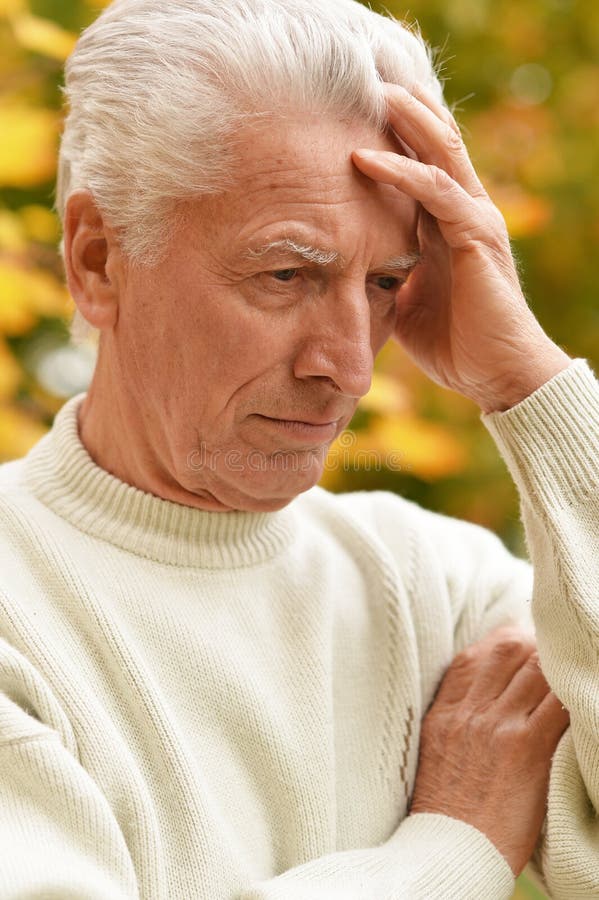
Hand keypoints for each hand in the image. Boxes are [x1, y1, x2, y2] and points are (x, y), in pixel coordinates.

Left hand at [352, 84, 570, 412]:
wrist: (498, 376)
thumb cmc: (455, 344)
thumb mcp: (406, 303)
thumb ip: (386, 277)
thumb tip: (346, 273)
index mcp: (448, 225)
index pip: (423, 164)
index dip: (395, 134)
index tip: (354, 113)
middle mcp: (465, 211)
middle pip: (435, 142)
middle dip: (403, 109)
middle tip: (364, 80)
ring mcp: (474, 220)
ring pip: (440, 152)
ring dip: (404, 120)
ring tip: (369, 93)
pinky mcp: (476, 237)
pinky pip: (436, 192)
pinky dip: (400, 172)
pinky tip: (365, 159)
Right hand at [409, 625, 569, 876]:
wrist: (450, 849)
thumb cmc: (445, 806)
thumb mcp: (435, 748)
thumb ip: (455, 715)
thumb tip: (482, 694)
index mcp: (445, 711)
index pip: (475, 654)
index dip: (503, 642)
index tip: (521, 646)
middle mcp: (470, 711)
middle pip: (508, 650)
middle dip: (533, 646)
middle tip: (551, 657)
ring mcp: (498, 727)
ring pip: (537, 669)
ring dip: (556, 669)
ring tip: (568, 680)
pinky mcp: (527, 749)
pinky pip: (558, 705)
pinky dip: (571, 698)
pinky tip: (579, 703)